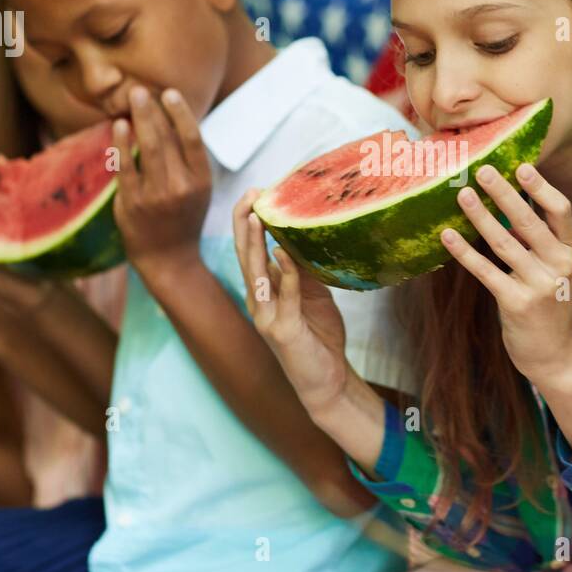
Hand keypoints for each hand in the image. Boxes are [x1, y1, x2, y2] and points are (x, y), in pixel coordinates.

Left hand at [114, 86, 211, 276]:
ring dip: (139, 119)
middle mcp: (180, 187)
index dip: (181, 114)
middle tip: (140, 88)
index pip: (192, 140)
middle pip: (166, 139)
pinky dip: (121, 144)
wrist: (168, 259)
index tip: (170, 93)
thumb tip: (171, 118)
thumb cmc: (183, 217)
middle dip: (153, 110)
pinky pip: (125, 167)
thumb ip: (187, 159)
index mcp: (201, 181)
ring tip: (131, 98)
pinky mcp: (132, 203)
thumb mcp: (197, 189)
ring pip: (147, 148)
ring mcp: (155, 196)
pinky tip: (119, 126)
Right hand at [232, 188, 350, 413]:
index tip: (256, 192)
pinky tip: (283, 254)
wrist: (327, 379)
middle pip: (245, 256)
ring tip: (257, 216)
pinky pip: (284, 297)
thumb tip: (306, 235)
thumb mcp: (314, 293)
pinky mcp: (282, 331)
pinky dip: (285, 274)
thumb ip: (305, 268)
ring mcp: (267, 317)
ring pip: (256, 273)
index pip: (250, 249)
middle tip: (250, 193)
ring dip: (255, 244)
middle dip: (245, 223)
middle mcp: (259, 301)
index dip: (248, 221)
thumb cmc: (318, 335)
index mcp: (264, 290)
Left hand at [443, 162, 571, 383]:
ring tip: (461, 194)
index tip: (522, 166)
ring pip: (504, 243)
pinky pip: (486, 272)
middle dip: (504, 193)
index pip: (560, 212)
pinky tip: (448, 236)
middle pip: (528, 221)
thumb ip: (537, 244)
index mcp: (568, 254)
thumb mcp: (554, 273)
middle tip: (483, 170)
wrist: (557, 357)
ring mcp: (538, 286)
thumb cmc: (550, 310)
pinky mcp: (516, 304)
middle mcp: (557, 266)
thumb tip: (510, 208)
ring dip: (480, 216)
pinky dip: (464, 252)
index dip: (541, 188)